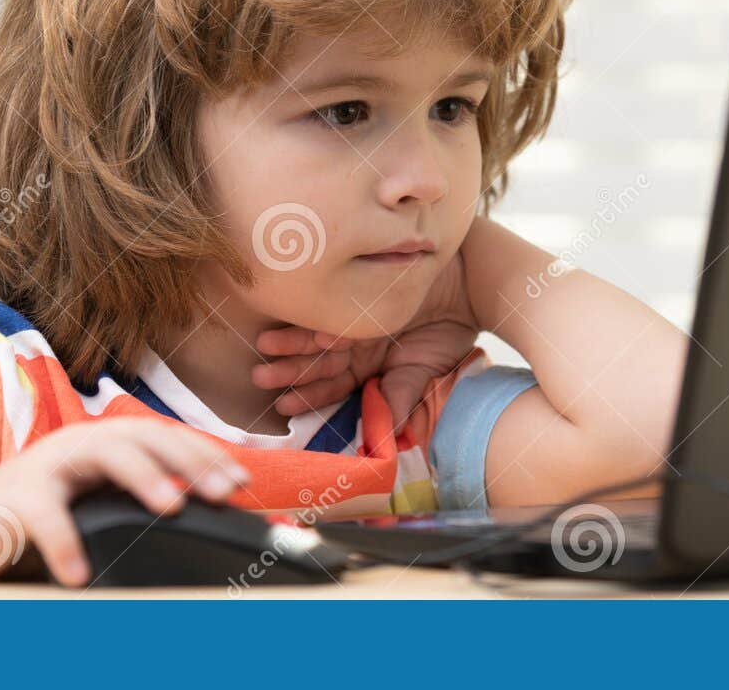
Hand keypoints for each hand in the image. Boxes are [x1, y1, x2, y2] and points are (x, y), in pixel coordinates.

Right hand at [0, 418, 249, 587]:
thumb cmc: (31, 520)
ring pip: (104, 454)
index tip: (241, 482)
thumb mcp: (91, 506)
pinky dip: (64, 544)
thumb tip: (198, 517)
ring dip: (143, 479)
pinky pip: (45, 516)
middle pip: (145, 437)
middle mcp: (79, 443)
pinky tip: (79, 574)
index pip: (165, 439)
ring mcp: (46, 465)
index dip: (205, 456)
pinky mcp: (14, 497)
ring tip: (172, 508)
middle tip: (223, 491)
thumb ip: (135, 505)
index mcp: (103, 444)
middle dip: (190, 462)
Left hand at [253, 250, 479, 431]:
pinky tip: (302, 330)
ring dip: (292, 343)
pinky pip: (338, 310)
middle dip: (289, 372)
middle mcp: (358, 344)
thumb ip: (398, 401)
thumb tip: (383, 443)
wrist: (468, 285)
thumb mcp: (424, 374)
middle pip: (318, 363)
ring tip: (266, 347)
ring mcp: (357, 317)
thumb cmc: (449, 332)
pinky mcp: (360, 292)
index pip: (334, 386)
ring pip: (318, 336)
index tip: (285, 407)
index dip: (310, 397)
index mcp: (370, 367)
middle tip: (260, 378)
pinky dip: (322, 322)